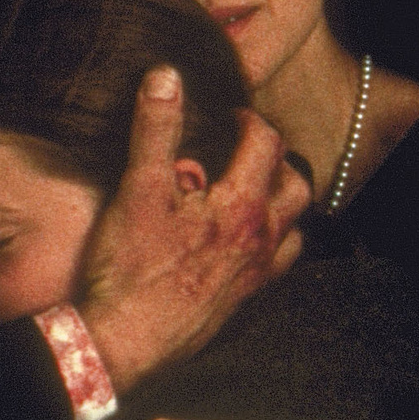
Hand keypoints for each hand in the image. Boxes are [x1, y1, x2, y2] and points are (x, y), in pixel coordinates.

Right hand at [77, 68, 308, 392]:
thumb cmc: (129, 270)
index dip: (248, 119)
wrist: (123, 342)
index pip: (266, 143)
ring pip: (294, 226)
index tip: (228, 115)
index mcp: (241, 206)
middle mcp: (261, 240)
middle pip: (295, 182)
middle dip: (275, 157)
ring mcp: (257, 274)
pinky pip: (278, 263)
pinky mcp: (244, 299)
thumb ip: (156, 129)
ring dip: (280, 201)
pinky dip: (272, 241)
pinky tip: (242, 239)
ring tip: (251, 189)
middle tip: (245, 148)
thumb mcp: (138, 189)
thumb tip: (166, 76)